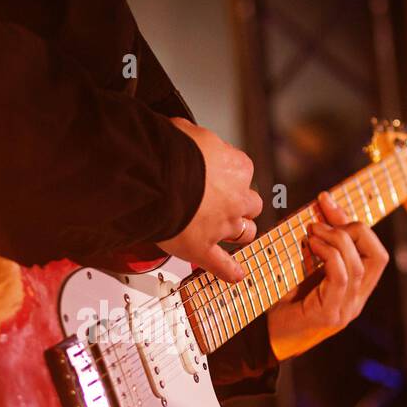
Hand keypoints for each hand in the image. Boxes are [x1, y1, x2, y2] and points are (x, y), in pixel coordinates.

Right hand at [158, 118, 262, 283]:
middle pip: (250, 204)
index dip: (230, 175)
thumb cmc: (170, 153)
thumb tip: (185, 135)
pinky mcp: (204, 248)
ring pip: (244, 233)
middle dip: (241, 204)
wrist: (156, 178)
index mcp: (236, 167)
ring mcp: (223, 226)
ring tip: (231, 233)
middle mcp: (236, 198)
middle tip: (227, 204)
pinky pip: (221, 265)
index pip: (242, 171)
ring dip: (240, 232)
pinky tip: (235, 275)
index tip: (218, 175)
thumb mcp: (186, 130)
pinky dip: (229, 271)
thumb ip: (194, 139)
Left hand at [267, 191, 388, 360]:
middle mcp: (356, 300)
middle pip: (377, 255)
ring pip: (358, 265)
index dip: (355, 223)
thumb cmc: (279, 301)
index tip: (328, 203)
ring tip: (311, 230)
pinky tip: (310, 244)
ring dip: (336, 239)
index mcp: (354, 289)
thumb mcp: (302, 268)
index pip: (374, 252)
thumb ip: (316, 246)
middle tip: (321, 219)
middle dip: (352, 228)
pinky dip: (328, 255)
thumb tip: (317, 209)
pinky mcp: (330, 314)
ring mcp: (346, 309)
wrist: (261, 337)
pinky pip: (341, 277)